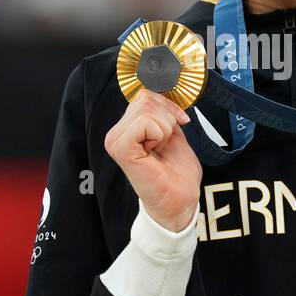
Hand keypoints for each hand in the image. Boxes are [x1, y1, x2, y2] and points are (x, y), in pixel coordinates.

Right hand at [104, 89, 201, 232]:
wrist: (179, 201)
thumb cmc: (176, 174)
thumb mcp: (173, 134)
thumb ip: (164, 114)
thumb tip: (165, 94)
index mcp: (126, 129)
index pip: (144, 96)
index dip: (167, 106)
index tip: (179, 123)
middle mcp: (116, 134)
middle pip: (145, 100)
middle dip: (167, 118)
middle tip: (165, 144)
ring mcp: (116, 141)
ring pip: (146, 109)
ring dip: (164, 129)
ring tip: (160, 149)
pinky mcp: (121, 149)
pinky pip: (144, 122)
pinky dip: (159, 134)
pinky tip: (156, 151)